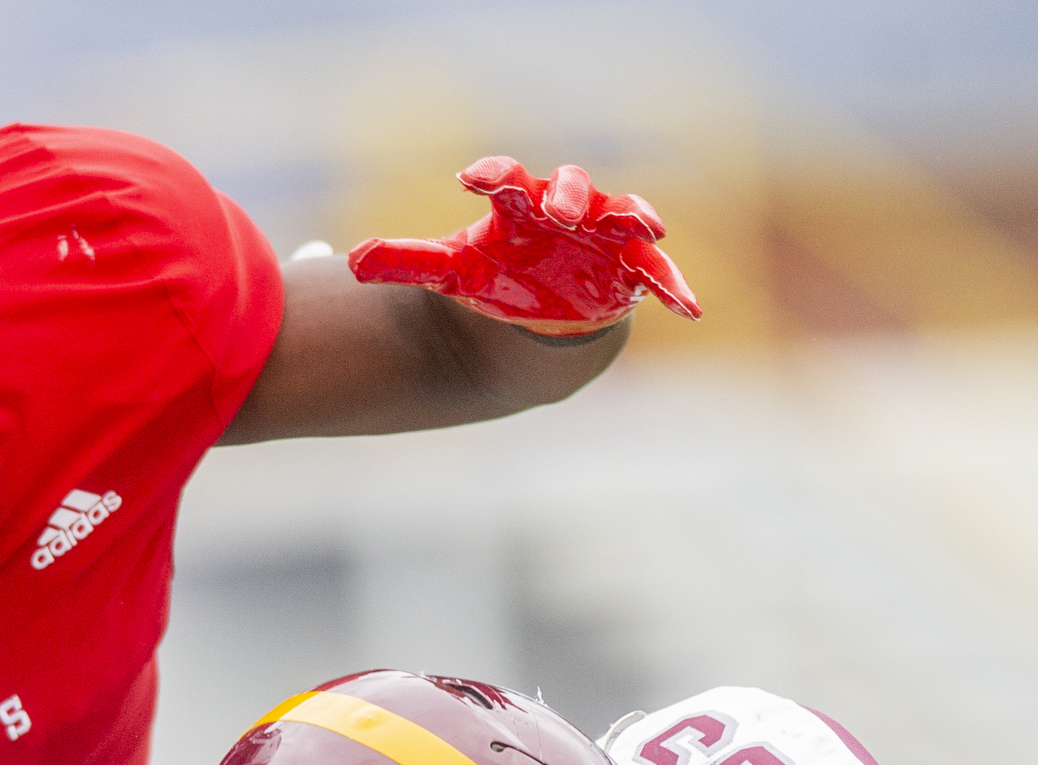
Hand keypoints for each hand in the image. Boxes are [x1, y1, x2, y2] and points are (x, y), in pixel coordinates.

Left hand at [350, 159, 698, 332]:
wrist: (540, 316)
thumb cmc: (499, 280)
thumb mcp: (453, 275)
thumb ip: (410, 261)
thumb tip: (350, 263)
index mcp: (520, 205)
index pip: (506, 179)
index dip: (492, 174)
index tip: (469, 180)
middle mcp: (565, 212)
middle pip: (570, 187)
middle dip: (567, 194)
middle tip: (557, 210)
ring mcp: (603, 238)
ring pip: (624, 215)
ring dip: (634, 218)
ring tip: (643, 226)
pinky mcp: (631, 271)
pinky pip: (656, 275)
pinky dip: (673, 287)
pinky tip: (688, 309)